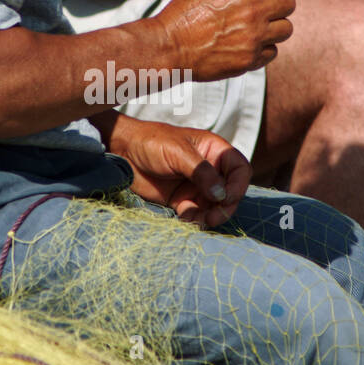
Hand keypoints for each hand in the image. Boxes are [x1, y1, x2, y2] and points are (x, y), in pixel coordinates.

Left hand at [106, 116, 250, 227]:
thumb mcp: (178, 152)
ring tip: (199, 222)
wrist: (123, 152)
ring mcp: (197, 186)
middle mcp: (210, 170)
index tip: (226, 197)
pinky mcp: (182, 200)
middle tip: (213, 217)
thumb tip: (221, 194)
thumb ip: (201, 172)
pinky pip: (197, 214)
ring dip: (211, 216)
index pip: (239, 169)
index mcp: (214, 151)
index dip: (238, 185)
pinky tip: (185, 220)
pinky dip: (195, 220)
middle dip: (225, 206)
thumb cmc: (153, 143)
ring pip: (215, 207)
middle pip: (230, 192)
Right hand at [153, 0, 294, 81]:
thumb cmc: (183, 17)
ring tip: (257, 28)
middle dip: (279, 4)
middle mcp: (252, 12)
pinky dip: (264, 48)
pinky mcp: (250, 60)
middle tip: (267, 8)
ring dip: (275, 27)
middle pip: (289, 2)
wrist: (168, 49)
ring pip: (286, 29)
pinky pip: (273, 51)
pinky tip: (248, 45)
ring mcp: (253, 38)